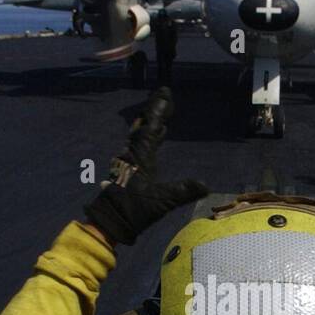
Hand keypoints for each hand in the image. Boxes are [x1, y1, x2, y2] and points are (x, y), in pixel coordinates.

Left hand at [84, 89, 207, 244]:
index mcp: (140, 156)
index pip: (151, 127)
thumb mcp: (160, 202)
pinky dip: (148, 136)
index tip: (165, 92)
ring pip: (140, 135)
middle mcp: (132, 154)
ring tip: (162, 113)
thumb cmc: (132, 210)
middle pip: (144, 126)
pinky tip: (154, 137)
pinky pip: (139, 145)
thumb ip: (182, 192)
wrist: (108, 221)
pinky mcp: (128, 169)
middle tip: (165, 96)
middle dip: (155, 111)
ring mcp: (128, 161)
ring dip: (151, 122)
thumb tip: (205, 185)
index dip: (159, 109)